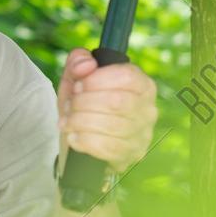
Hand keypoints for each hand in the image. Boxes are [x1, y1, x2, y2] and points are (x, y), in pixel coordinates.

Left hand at [57, 48, 157, 172]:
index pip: (127, 77)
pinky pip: (109, 148)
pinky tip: (73, 137)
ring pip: (112, 125)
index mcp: (141, 85)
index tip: (77, 86)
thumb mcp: (76, 78)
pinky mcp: (132, 155)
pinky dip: (85, 141)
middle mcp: (148, 109)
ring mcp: (143, 134)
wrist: (80, 139)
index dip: (97, 80)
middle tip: (68, 106)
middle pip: (117, 101)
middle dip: (84, 103)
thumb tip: (87, 64)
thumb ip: (78, 62)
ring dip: (81, 122)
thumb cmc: (83, 104)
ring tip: (67, 121)